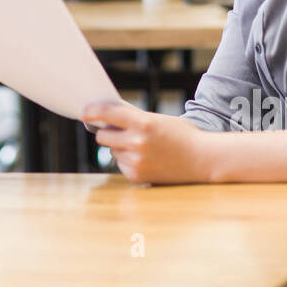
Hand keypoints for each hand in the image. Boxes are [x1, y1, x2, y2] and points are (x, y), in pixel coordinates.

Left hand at [82, 101, 212, 183]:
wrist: (203, 159)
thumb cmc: (181, 135)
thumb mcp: (157, 119)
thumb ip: (132, 116)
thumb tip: (105, 112)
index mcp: (143, 123)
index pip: (107, 113)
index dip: (92, 111)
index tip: (84, 112)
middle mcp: (137, 142)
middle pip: (103, 135)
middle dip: (108, 132)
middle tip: (119, 130)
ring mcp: (137, 161)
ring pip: (112, 151)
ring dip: (119, 147)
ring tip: (142, 147)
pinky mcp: (138, 176)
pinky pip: (121, 165)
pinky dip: (128, 161)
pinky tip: (146, 159)